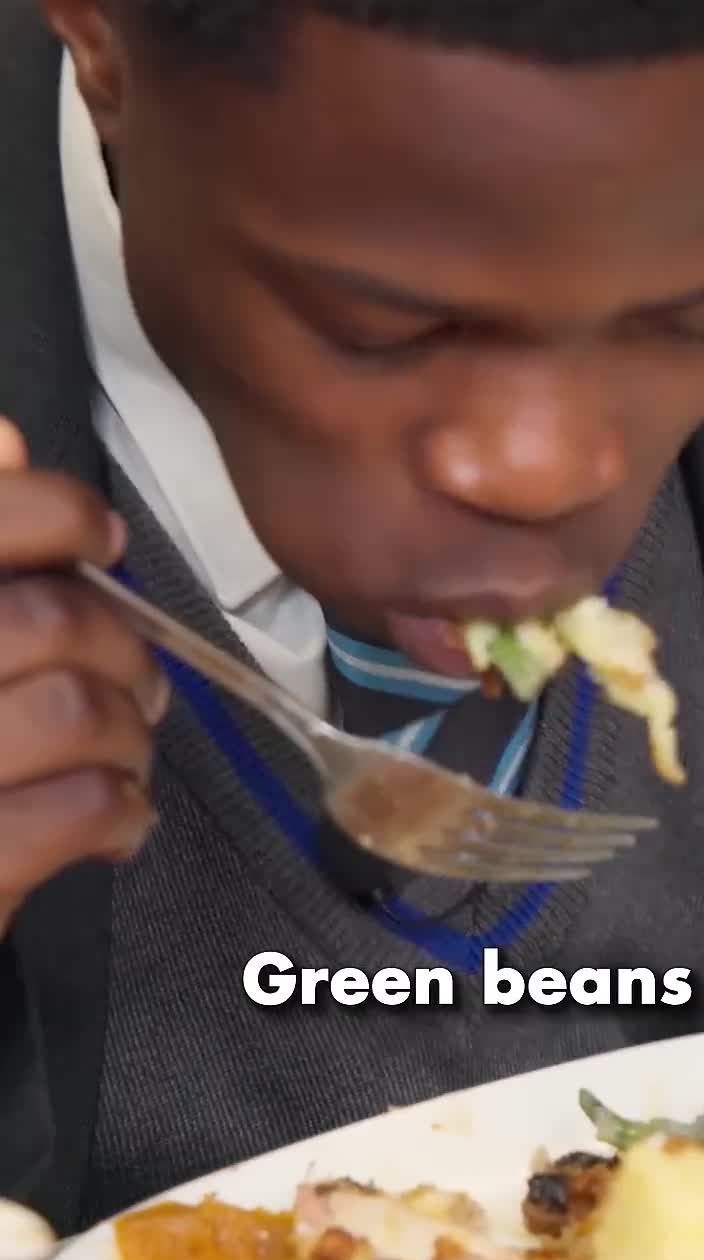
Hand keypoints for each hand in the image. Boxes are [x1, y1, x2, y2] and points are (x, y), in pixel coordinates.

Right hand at [0, 419, 167, 935]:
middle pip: (47, 620)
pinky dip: (119, 813)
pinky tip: (114, 824)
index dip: (57, 514)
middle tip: (134, 684)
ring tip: (122, 758)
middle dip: (120, 650)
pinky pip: (77, 812)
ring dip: (126, 735)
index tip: (100, 541)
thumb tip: (0, 435)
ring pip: (74, 710)